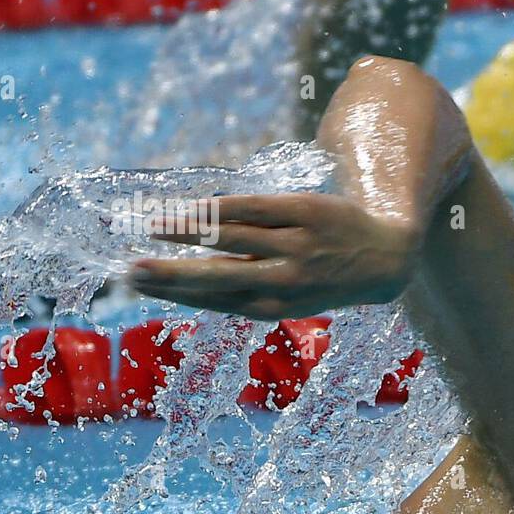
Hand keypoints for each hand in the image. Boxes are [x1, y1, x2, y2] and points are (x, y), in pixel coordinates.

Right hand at [128, 193, 419, 319]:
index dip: (173, 292)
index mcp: (274, 306)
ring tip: (152, 226)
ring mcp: (297, 246)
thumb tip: (184, 284)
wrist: (384, 259)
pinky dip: (221, 208)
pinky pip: (256, 208)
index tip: (134, 284)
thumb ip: (243, 291)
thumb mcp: (287, 296)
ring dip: (188, 232)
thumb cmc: (320, 277)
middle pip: (218, 276)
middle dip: (172, 275)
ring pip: (233, 238)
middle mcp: (285, 279)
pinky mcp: (307, 212)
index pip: (214, 300)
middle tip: (129, 270)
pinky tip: (194, 207)